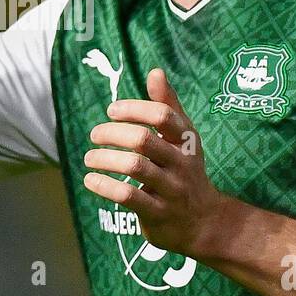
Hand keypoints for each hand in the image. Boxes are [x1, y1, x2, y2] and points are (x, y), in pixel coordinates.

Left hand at [82, 67, 231, 260]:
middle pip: (144, 140)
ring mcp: (170, 190)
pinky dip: (105, 186)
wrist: (206, 224)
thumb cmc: (186, 172)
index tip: (112, 110)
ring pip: (135, 167)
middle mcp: (181, 163)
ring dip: (105, 159)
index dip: (133, 109)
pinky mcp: (158, 213)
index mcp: (186, 141)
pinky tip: (91, 180)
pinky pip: (129, 196)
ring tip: (90, 157)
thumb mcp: (184, 139)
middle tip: (95, 134)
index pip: (162, 116)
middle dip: (113, 133)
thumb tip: (155, 71)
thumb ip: (168, 106)